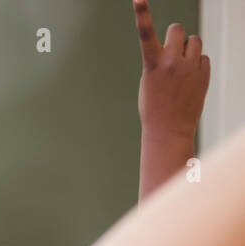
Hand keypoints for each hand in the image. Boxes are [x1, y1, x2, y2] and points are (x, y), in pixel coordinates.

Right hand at [134, 0, 208, 141]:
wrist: (168, 131)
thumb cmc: (153, 107)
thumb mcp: (149, 82)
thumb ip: (161, 61)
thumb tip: (178, 47)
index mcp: (152, 65)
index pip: (146, 33)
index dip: (142, 14)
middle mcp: (172, 62)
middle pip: (177, 29)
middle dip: (176, 35)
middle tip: (173, 48)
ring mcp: (190, 67)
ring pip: (195, 40)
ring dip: (189, 48)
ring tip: (183, 66)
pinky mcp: (204, 73)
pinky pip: (203, 57)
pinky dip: (197, 65)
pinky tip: (190, 80)